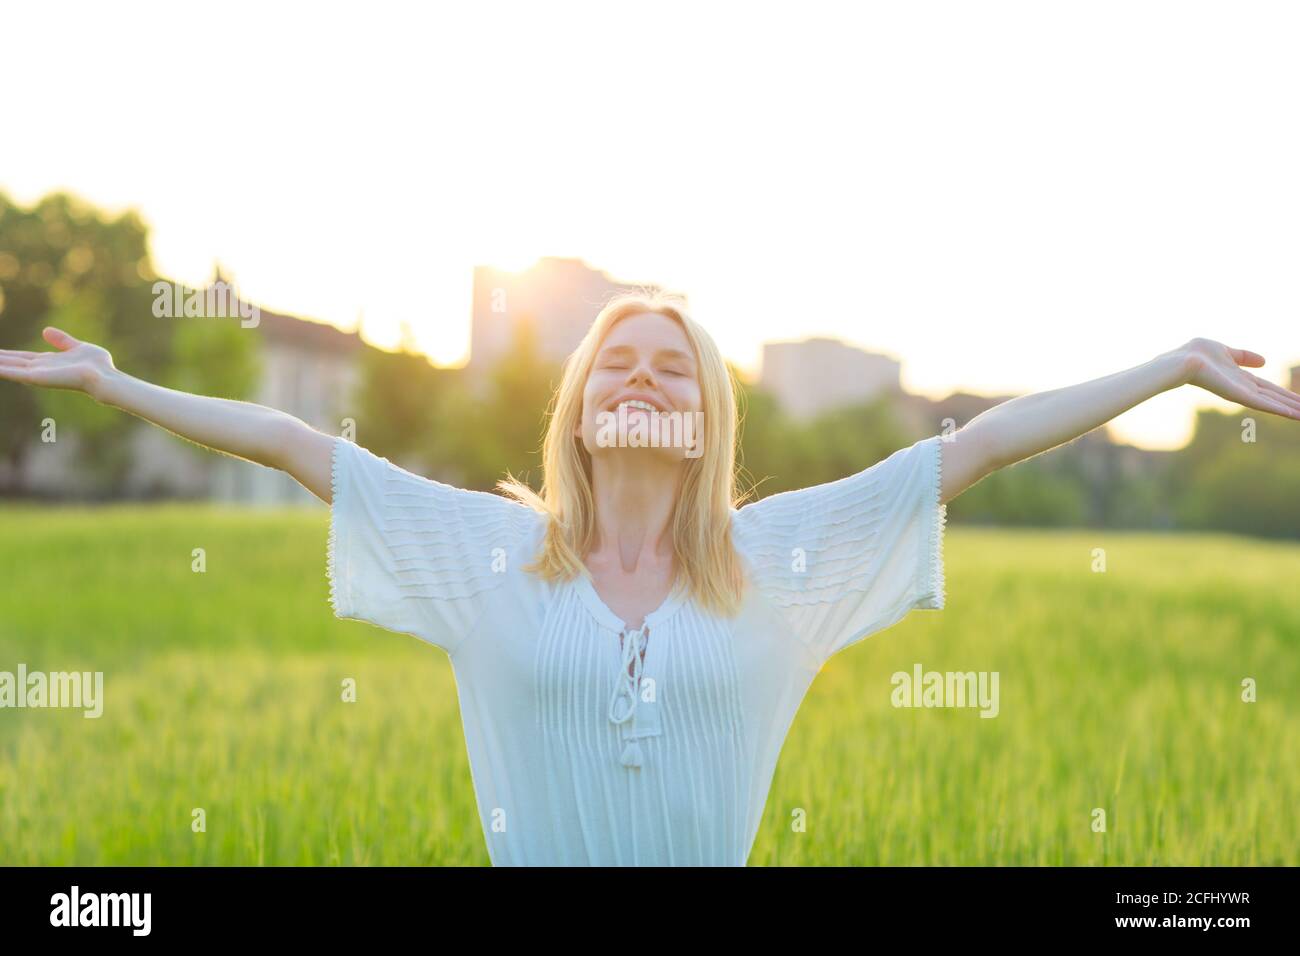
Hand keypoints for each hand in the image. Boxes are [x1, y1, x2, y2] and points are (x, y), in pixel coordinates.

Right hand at [0, 327, 116, 396]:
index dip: (6, 355)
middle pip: (11, 363)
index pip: (21, 358)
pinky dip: (0, 370)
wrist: (104, 376)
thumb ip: (61, 340)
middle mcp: (40, 369)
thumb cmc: (98, 365)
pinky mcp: (37, 377)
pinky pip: (13, 373)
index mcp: (48, 362)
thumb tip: (44, 331)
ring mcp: (37, 374)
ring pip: (8, 368)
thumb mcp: (77, 346)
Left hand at [1177, 337, 1299, 420]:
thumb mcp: (1226, 351)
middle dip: (1293, 405)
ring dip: (1292, 410)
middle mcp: (1242, 388)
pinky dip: (1280, 409)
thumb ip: (1244, 356)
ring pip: (1273, 404)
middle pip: (1274, 398)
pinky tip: (1296, 415)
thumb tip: (1265, 362)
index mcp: (1240, 379)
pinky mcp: (1238, 396)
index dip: (1285, 395)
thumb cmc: (1196, 354)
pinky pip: (1263, 403)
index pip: (1268, 389)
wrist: (1182, 360)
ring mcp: (1241, 393)